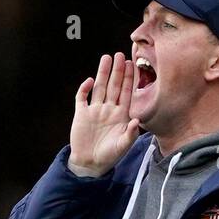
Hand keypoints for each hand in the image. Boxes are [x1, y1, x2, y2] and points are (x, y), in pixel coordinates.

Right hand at [69, 52, 141, 176]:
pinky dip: (84, 89)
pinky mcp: (81, 114)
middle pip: (113, 86)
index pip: (125, 93)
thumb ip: (130, 134)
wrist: (90, 164)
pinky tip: (89, 82)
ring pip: (99, 88)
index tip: (132, 64)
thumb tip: (137, 120)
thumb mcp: (122, 146)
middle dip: (117, 71)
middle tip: (120, 54)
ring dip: (102, 74)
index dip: (128, 79)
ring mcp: (94, 110)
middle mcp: (108, 109)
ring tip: (106, 58)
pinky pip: (82, 98)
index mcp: (120, 115)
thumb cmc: (109, 156)